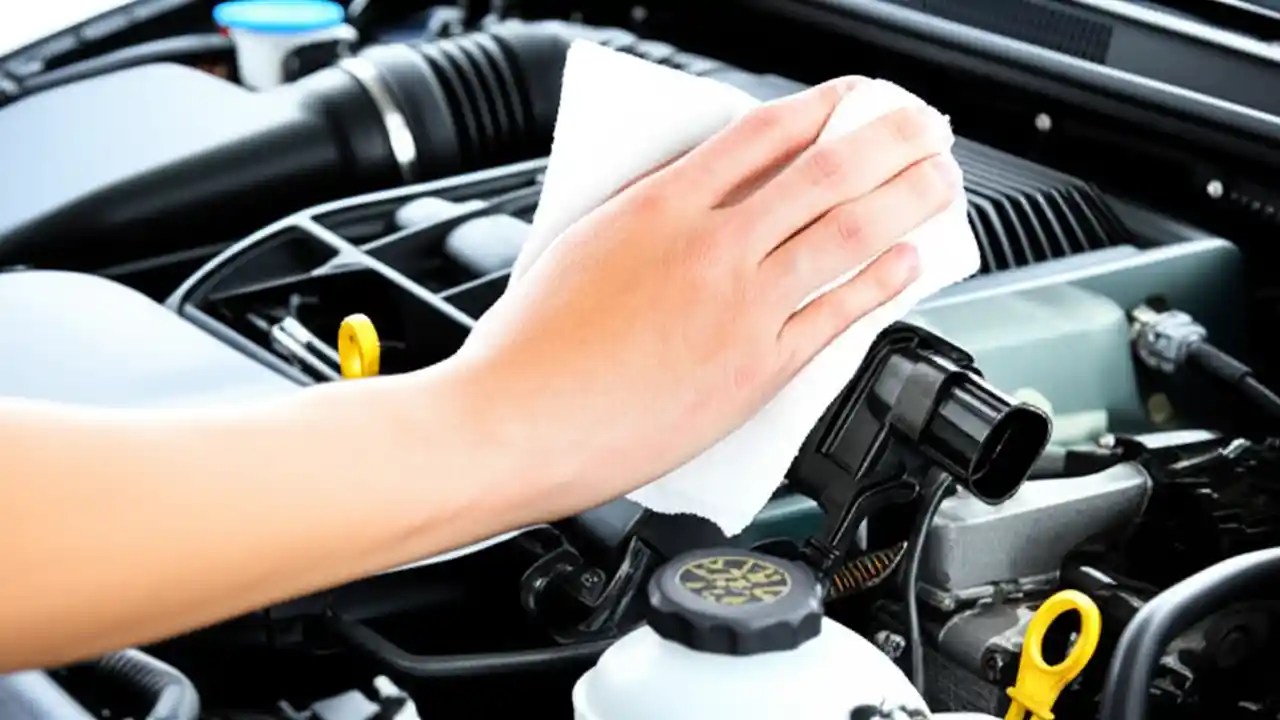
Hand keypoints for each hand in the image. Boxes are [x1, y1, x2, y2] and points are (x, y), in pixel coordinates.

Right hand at [451, 77, 960, 519]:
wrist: (516, 424)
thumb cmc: (530, 347)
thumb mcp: (582, 245)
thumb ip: (650, 216)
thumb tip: (701, 201)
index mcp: (659, 207)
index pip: (761, 134)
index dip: (820, 106)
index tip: (852, 98)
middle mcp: (710, 248)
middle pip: (823, 173)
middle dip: (888, 137)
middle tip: (922, 124)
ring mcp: (740, 308)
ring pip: (847, 235)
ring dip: (905, 200)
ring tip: (938, 181)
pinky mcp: (756, 369)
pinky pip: (836, 316)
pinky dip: (880, 285)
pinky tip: (908, 265)